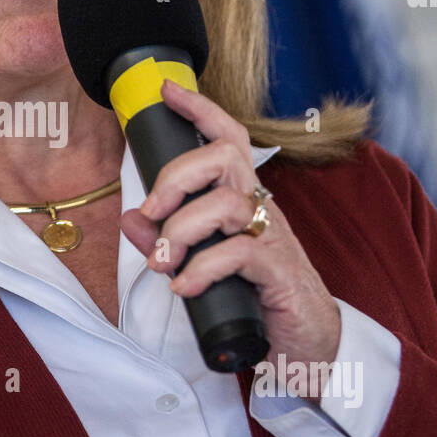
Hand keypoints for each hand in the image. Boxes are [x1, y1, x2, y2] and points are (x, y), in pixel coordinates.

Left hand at [119, 78, 340, 393]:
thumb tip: (130, 219)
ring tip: (164, 262)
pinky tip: (185, 287)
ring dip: (182, 230)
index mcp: (243, 200)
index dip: (201, 110)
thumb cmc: (256, 296)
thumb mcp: (205, 265)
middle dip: (176, 177)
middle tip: (152, 210)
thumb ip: (167, 241)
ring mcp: (272, 238)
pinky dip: (201, 269)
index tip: (168, 90)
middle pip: (223, 159)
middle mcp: (260, 210)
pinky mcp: (279, 272)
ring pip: (225, 205)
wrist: (307, 345)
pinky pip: (237, 254)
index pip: (228, 140)